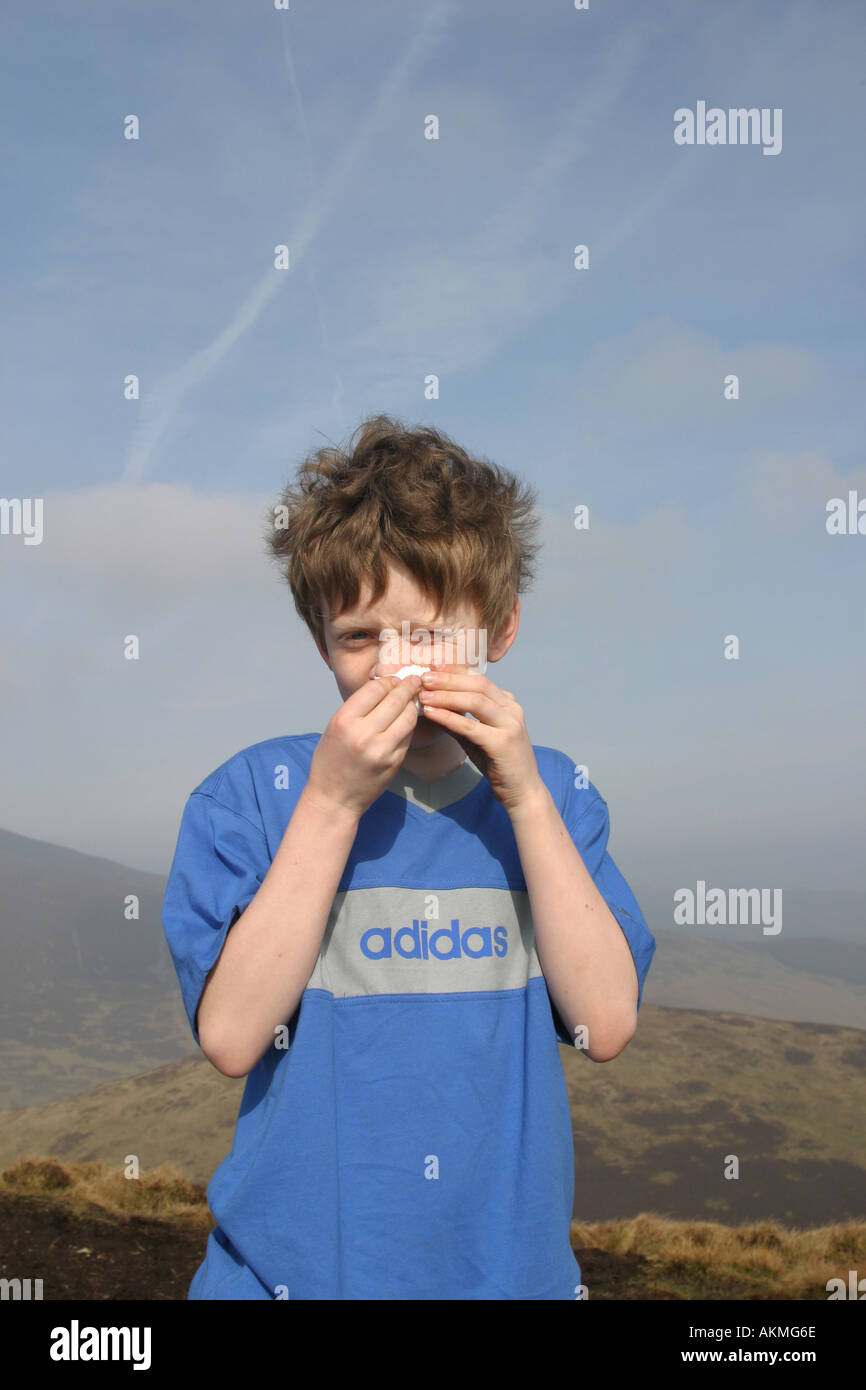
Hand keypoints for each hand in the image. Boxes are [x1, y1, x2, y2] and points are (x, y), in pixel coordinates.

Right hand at [305, 673, 422, 819]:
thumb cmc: (330, 761)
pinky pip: (408, 735)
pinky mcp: (395, 762)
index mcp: (344, 721)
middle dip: (407, 687)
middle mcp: (364, 734)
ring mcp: (382, 750)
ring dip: (412, 705)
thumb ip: (357, 708)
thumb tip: (384, 687)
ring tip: (412, 700)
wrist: (334, 799)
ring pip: (408, 716)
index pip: (375, 689)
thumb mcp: (334, 728)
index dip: (387, 681)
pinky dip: (409, 724)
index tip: (392, 680)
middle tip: (413, 681)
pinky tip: (406, 720)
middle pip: (395, 699)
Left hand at [416, 666, 543, 812]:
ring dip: (447, 695)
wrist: (522, 791)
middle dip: (449, 679)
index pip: (479, 679)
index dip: (454, 672)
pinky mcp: (503, 743)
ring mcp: (510, 725)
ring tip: (424, 694)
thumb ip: (459, 720)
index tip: (432, 668)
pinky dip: (450, 717)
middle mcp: (512, 710)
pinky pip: (471, 726)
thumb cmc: (498, 763)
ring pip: (476, 701)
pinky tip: (432, 713)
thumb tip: (432, 706)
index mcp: (507, 704)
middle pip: (478, 684)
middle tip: (424, 677)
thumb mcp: (476, 737)